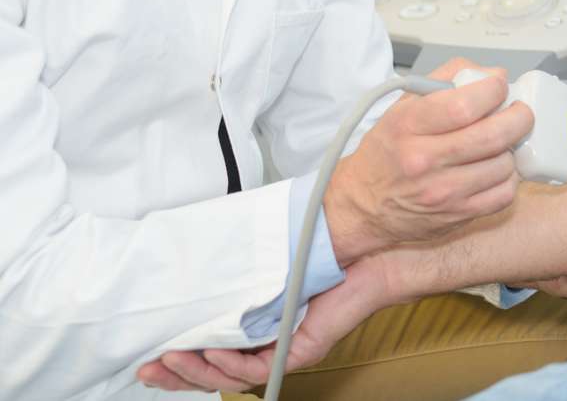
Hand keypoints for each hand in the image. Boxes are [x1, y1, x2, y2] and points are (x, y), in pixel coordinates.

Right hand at [135, 256, 393, 391]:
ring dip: (195, 370)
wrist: (364, 245)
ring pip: (230, 375)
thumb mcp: (261, 257)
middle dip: (176, 374)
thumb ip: (230, 270)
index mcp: (254, 322)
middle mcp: (267, 340)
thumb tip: (191, 261)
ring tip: (169, 361)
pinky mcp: (298, 351)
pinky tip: (207, 352)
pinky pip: (256, 367)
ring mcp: (283, 349)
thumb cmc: (315, 245)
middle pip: (215, 370)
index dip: (180, 356)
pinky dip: (227, 363)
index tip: (150, 353)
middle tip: (147, 369)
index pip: (211, 350)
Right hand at [324, 58, 533, 263]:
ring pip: (504, 164)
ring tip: (500, 142)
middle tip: (518, 111)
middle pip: (493, 135)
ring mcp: (443, 192)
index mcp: (409, 126)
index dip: (493, 90)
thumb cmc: (387, 152)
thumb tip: (494, 75)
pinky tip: (497, 168)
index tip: (499, 86)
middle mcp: (425, 160)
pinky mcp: (457, 215)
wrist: (362, 205)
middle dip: (519, 117)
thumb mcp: (404, 105)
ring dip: (511, 149)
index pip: (464, 105)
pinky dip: (509, 178)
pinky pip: (503, 194)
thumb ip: (448, 79)